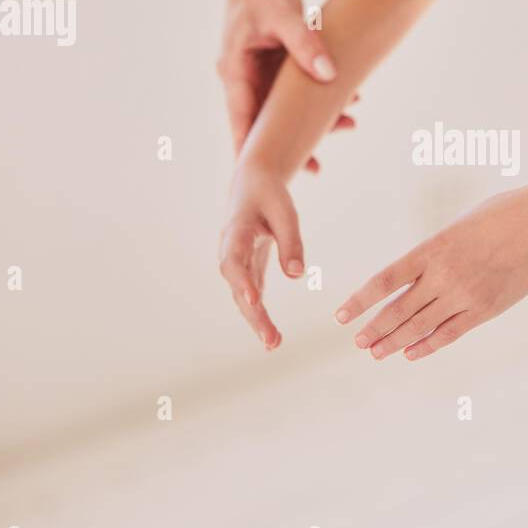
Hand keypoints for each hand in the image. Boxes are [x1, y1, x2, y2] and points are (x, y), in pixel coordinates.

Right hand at [217, 161, 305, 349]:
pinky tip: (272, 336)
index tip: (254, 301)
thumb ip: (292, 242)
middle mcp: (230, 251)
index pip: (233, 260)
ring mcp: (236, 262)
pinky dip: (259, 314)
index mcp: (236, 231)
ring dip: (256, 320)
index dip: (241, 281)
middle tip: (271, 339)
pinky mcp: (246, 269)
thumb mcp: (285, 211)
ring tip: (274, 344)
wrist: (251, 183)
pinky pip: (250, 295)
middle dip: (253, 314)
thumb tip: (297, 276)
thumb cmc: (269, 194)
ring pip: (242, 296)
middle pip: (238, 287)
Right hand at [218, 0, 344, 161]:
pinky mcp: (275, 68)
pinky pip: (294, 93)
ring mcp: (260, 75)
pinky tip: (348, 102)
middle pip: (264, 122)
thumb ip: (305, 43)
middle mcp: (244, 78)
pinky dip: (317, 99)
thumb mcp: (284, 13)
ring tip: (349, 126)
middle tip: (317, 168)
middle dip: (290, 143)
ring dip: (312, 121)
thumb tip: (328, 74)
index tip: (259, 175)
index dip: (249, 148)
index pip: (240, 119)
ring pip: (283, 110)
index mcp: (235, 69)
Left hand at [335, 186, 527, 361]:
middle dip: (374, 328)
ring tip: (375, 352)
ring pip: (420, 326)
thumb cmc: (503, 215)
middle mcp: (443, 275)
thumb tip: (416, 277)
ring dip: (394, 341)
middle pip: (398, 309)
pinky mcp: (486, 309)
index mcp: (432, 248)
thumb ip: (436, 253)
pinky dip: (427, 345)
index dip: (361, 300)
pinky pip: (450, 333)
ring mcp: (465, 295)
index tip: (342, 314)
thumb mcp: (459, 227)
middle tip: (357, 341)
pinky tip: (411, 353)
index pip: (385, 280)